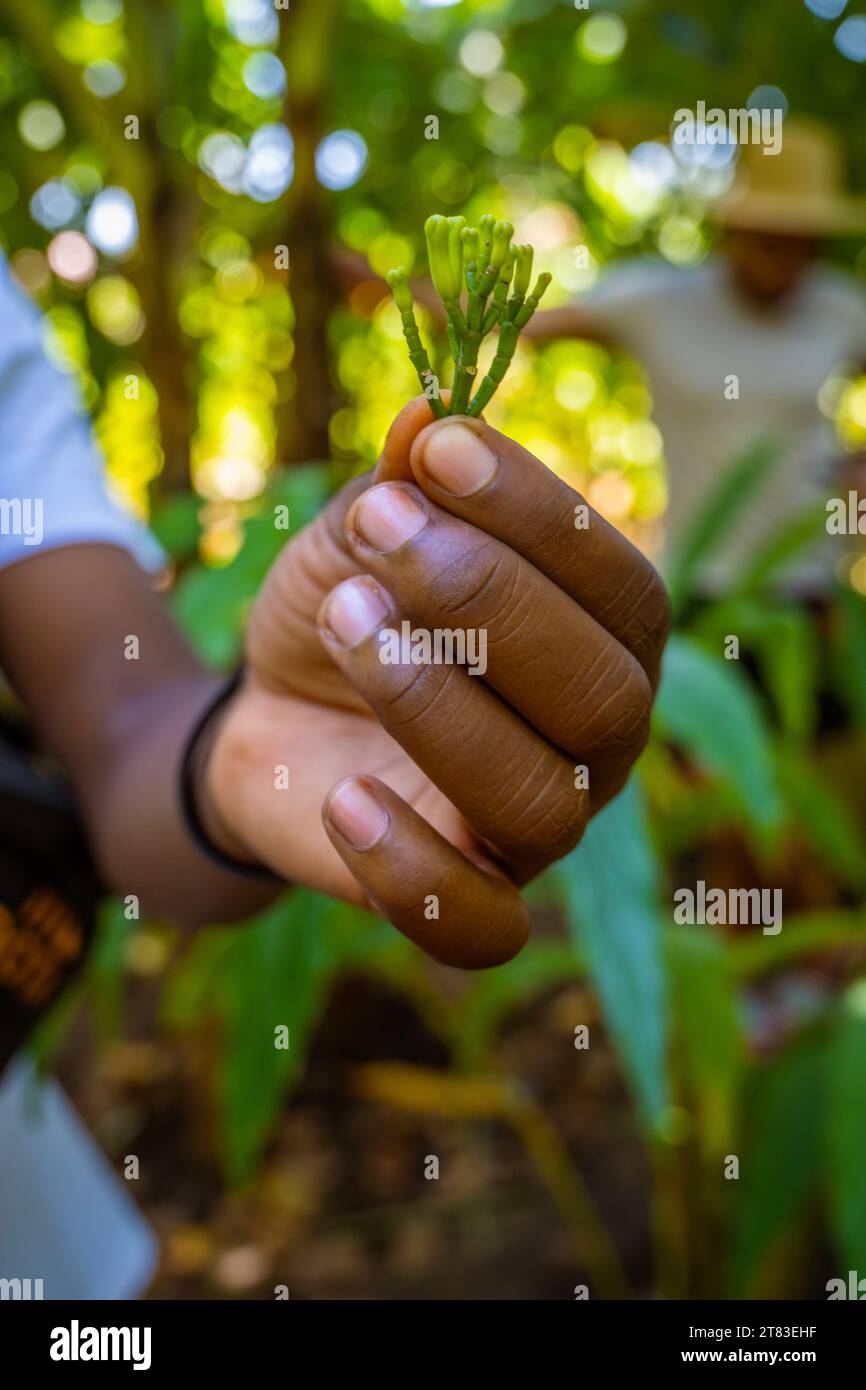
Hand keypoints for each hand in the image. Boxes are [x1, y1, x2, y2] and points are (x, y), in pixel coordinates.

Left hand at [203, 400, 669, 967]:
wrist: (270, 713)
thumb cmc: (348, 610)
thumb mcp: (359, 535)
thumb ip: (401, 484)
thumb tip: (429, 411)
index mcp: (602, 642)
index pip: (622, 586)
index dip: (538, 515)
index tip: (436, 448)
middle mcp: (595, 743)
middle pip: (605, 698)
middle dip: (490, 600)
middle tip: (377, 531)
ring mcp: (536, 829)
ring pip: (545, 803)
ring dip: (435, 703)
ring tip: (346, 621)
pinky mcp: (467, 896)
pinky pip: (483, 928)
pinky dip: (415, 867)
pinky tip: (343, 796)